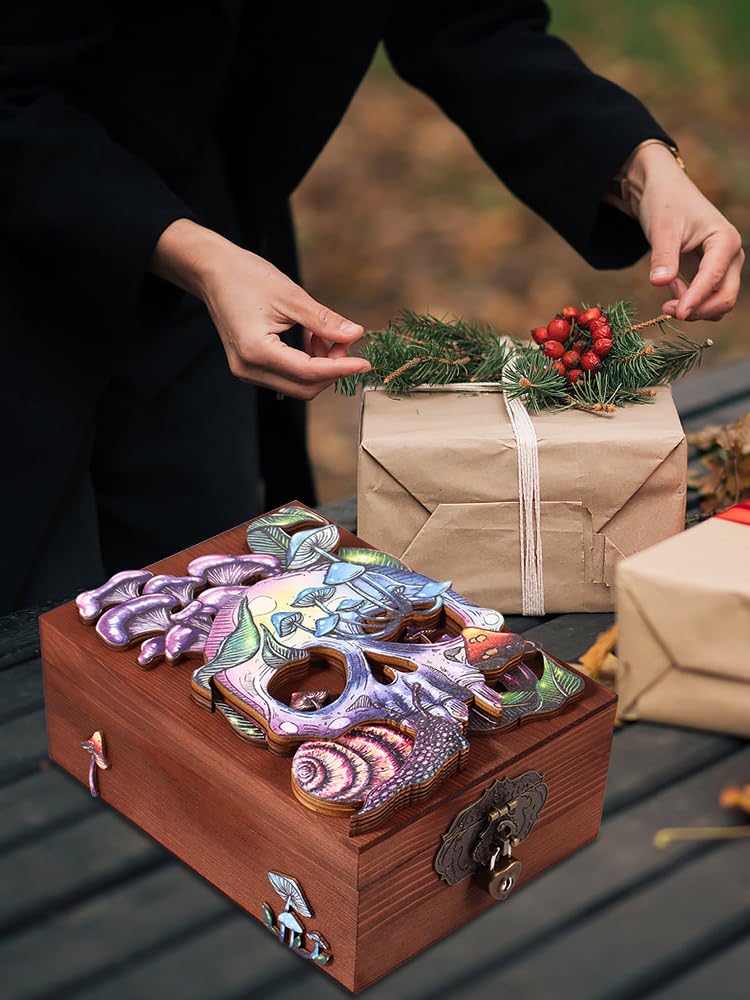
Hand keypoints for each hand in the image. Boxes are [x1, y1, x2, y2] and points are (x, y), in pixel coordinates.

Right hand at [150, 219, 369, 397]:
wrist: (213, 271)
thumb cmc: (246, 276)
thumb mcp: (291, 296)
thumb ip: (324, 320)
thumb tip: (355, 335)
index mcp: (256, 351)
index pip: (309, 373)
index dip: (341, 369)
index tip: (365, 362)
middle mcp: (248, 368)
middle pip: (304, 388)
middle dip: (331, 369)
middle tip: (343, 340)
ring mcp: (246, 371)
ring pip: (297, 385)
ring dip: (319, 367)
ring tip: (323, 334)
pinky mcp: (249, 367)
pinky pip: (286, 376)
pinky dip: (306, 363)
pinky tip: (310, 339)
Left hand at [624, 143, 744, 320]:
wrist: (664, 192)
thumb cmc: (665, 204)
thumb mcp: (662, 228)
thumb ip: (663, 256)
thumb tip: (660, 283)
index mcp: (725, 240)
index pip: (715, 279)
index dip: (696, 300)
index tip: (676, 313)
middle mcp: (732, 255)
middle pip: (725, 297)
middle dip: (698, 310)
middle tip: (665, 308)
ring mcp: (724, 265)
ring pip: (718, 302)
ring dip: (694, 308)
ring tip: (669, 291)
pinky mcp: (713, 272)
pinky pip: (708, 298)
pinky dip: (692, 302)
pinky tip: (673, 286)